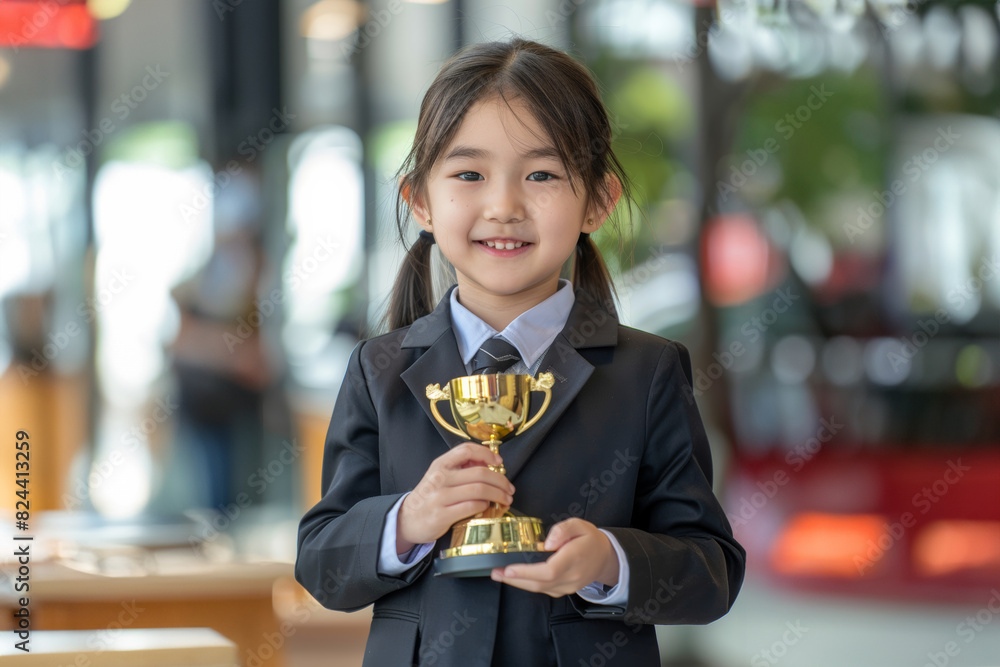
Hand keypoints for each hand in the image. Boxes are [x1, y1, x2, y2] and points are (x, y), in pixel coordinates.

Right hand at [396, 443, 514, 554]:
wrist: (408, 519)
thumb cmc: (430, 496)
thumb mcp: (440, 476)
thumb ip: (460, 468)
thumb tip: (488, 463)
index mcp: (441, 464)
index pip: (466, 450)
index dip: (487, 454)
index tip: (499, 463)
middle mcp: (440, 478)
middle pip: (480, 473)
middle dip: (500, 481)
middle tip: (509, 488)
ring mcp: (440, 497)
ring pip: (479, 490)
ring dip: (498, 495)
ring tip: (505, 499)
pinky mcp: (442, 515)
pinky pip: (471, 507)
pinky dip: (485, 506)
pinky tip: (488, 507)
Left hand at [490, 518, 619, 596]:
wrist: (605, 558)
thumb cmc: (590, 539)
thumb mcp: (580, 524)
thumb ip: (563, 529)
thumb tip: (548, 543)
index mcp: (574, 558)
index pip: (549, 570)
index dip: (527, 572)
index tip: (510, 569)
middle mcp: (571, 576)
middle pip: (540, 583)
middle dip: (515, 579)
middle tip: (495, 572)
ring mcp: (568, 586)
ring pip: (539, 588)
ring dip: (518, 583)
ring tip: (499, 575)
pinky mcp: (564, 590)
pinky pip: (543, 589)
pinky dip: (527, 584)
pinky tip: (515, 578)